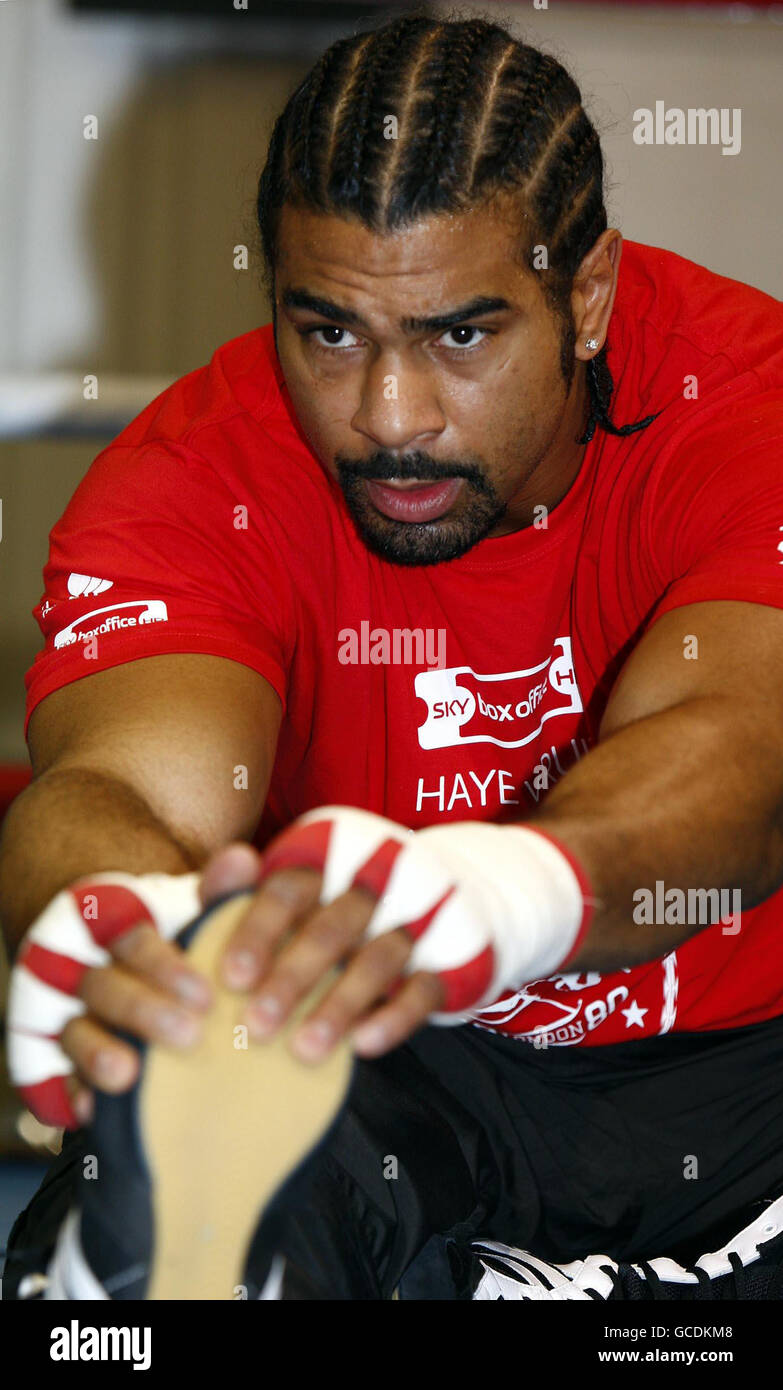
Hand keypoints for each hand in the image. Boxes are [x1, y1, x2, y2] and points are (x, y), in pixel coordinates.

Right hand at [7, 869, 220, 1127]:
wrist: (154, 983)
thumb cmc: (187, 950)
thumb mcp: (203, 918)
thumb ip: (220, 893)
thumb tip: (241, 859)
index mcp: (124, 934)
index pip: (133, 942)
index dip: (165, 966)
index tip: (206, 996)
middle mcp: (92, 973)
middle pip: (103, 987)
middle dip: (141, 1010)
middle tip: (189, 1035)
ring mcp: (76, 1018)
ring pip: (74, 1030)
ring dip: (96, 1053)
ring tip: (127, 1075)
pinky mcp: (68, 1064)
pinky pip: (57, 1079)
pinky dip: (72, 1093)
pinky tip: (93, 1110)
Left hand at [202, 844, 445, 1061]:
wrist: (433, 911)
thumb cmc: (323, 913)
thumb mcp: (278, 899)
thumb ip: (238, 889)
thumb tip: (235, 860)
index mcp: (326, 865)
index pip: (289, 890)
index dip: (259, 932)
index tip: (232, 979)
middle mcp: (371, 888)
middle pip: (332, 927)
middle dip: (293, 977)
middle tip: (257, 1025)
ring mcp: (413, 925)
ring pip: (379, 959)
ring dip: (340, 1004)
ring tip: (304, 1050)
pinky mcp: (444, 963)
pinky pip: (424, 989)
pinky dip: (394, 1017)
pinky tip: (362, 1046)